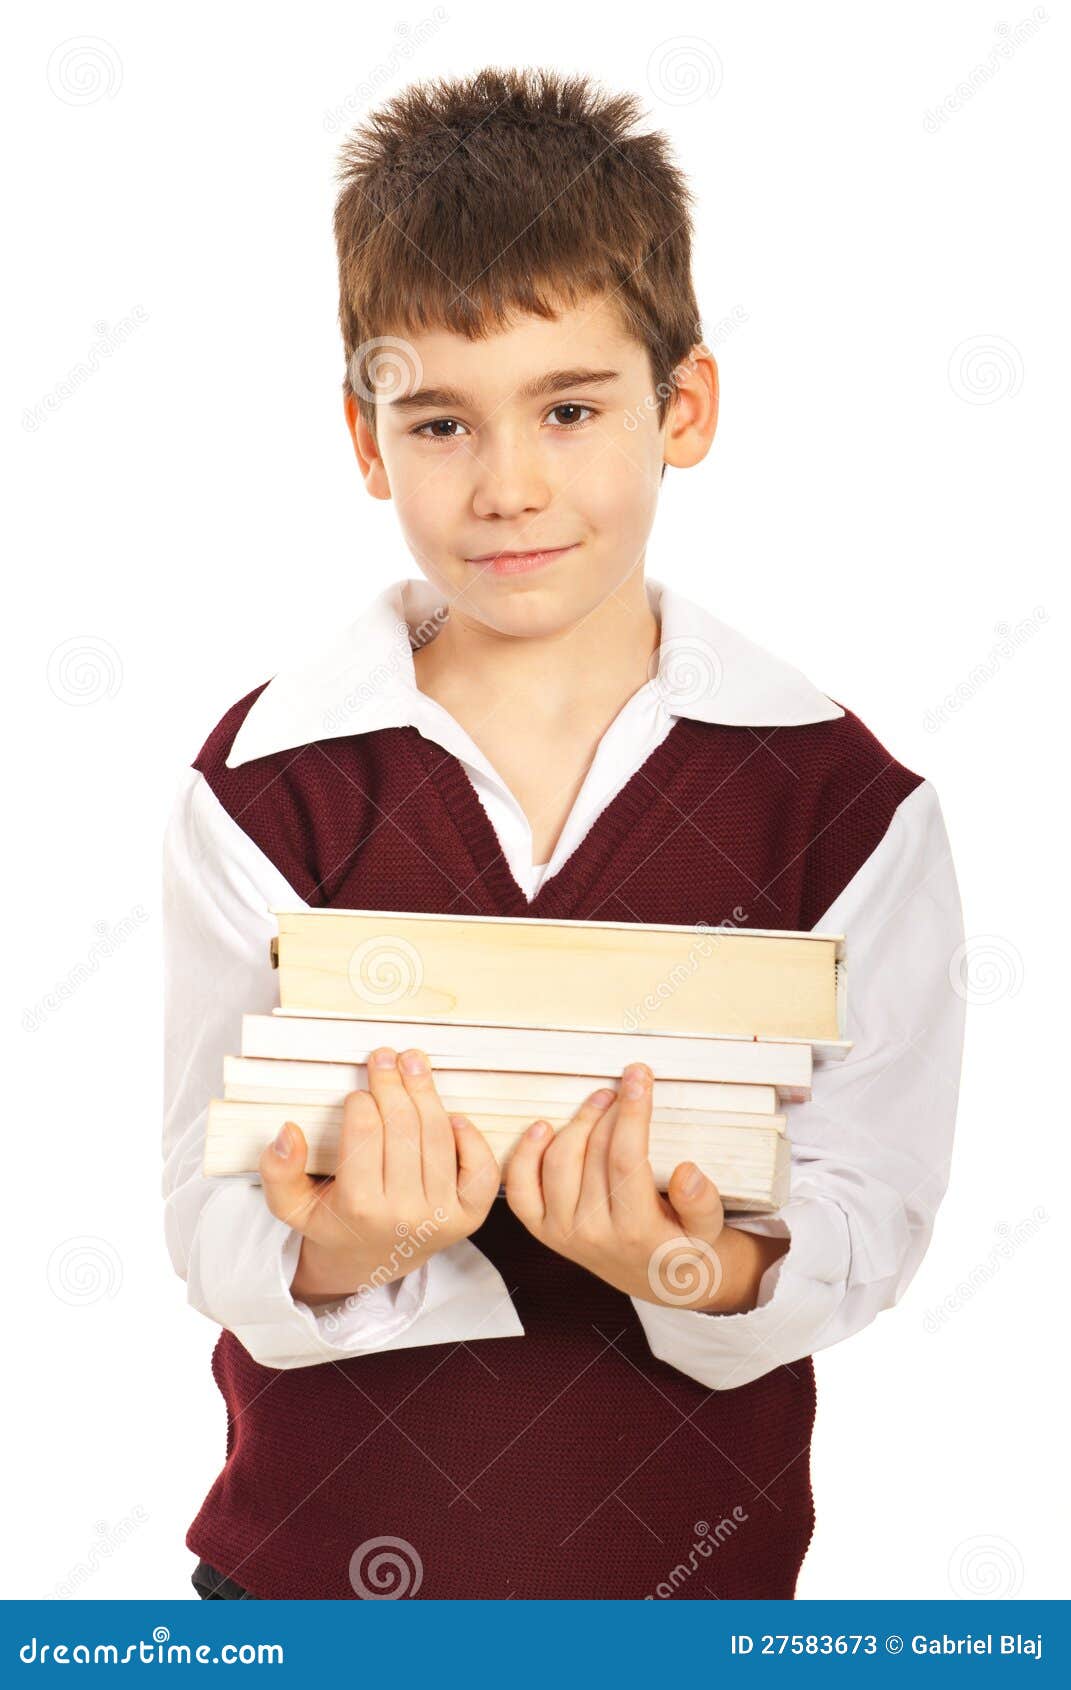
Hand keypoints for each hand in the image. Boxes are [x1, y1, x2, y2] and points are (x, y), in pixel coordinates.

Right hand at [258, 1046, 499, 1303]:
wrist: (370, 1262)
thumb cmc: (334, 1221)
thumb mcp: (292, 1206)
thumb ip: (278, 1171)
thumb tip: (287, 1131)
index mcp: (360, 1208)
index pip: (365, 1133)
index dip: (362, 1102)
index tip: (356, 1094)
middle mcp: (404, 1214)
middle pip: (404, 1129)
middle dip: (393, 1084)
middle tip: (385, 1056)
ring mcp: (441, 1216)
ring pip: (439, 1137)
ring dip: (427, 1092)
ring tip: (413, 1064)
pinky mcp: (469, 1217)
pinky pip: (481, 1169)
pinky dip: (471, 1136)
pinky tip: (452, 1114)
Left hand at [505, 1063, 785, 1312]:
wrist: (655, 1279)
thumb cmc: (682, 1246)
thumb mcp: (708, 1231)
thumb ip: (702, 1203)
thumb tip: (687, 1172)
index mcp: (636, 1232)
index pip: (626, 1158)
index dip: (632, 1112)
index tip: (640, 1077)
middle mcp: (592, 1234)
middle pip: (593, 1153)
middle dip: (610, 1109)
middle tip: (627, 1083)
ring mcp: (562, 1232)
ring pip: (559, 1161)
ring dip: (578, 1121)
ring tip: (601, 1100)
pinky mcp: (542, 1230)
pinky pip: (520, 1188)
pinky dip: (525, 1154)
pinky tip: (543, 1127)